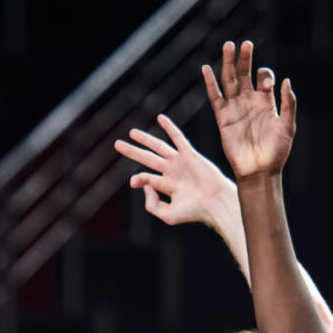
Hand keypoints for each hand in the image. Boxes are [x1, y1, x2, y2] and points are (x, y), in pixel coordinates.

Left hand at [115, 114, 235, 229]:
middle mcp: (172, 172)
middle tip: (117, 144)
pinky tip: (160, 118)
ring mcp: (180, 162)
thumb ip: (151, 205)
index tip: (135, 182)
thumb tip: (143, 184)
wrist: (214, 203)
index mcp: (167, 186)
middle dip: (133, 151)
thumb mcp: (167, 215)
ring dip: (145, 139)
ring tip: (131, 133)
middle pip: (148, 159)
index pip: (147, 178)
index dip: (138, 179)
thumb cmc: (195, 212)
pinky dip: (169, 127)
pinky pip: (178, 138)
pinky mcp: (189, 155)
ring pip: (158, 147)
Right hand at [202, 40, 294, 180]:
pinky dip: (210, 84)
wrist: (260, 170)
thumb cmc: (276, 152)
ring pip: (229, 80)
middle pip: (244, 73)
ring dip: (228, 64)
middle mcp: (249, 101)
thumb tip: (286, 81)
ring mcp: (235, 108)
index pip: (263, 78)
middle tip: (246, 43)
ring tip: (228, 46)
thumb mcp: (288, 127)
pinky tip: (207, 69)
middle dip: (245, 58)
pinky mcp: (223, 118)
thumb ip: (288, 104)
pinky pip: (215, 97)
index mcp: (266, 101)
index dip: (264, 75)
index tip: (266, 85)